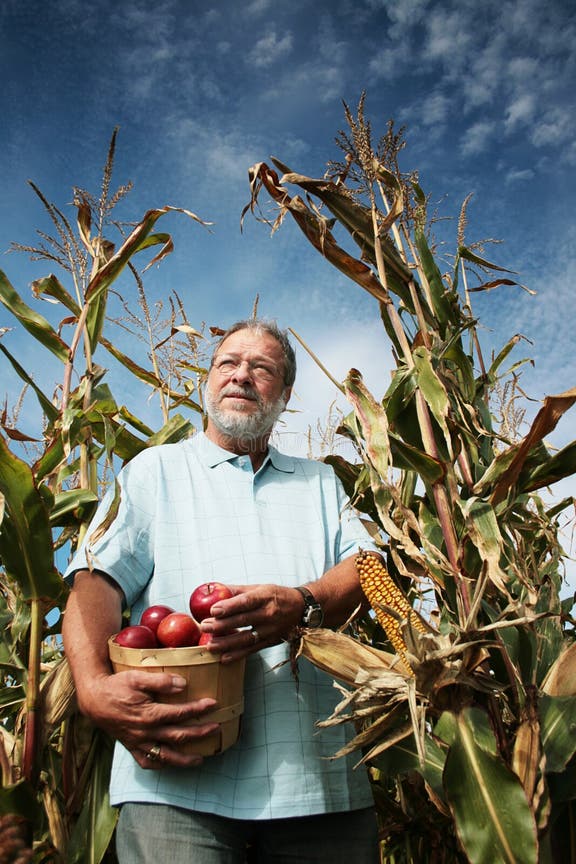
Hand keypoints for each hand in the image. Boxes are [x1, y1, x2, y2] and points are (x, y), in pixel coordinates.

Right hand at [76, 668, 219, 768]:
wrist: (94, 700)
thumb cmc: (117, 686)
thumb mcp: (137, 677)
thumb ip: (161, 681)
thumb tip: (183, 684)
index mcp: (149, 714)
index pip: (180, 714)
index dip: (198, 709)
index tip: (213, 704)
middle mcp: (146, 732)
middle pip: (178, 736)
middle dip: (200, 733)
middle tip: (216, 729)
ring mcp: (139, 742)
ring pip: (165, 756)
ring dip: (185, 759)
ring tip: (201, 759)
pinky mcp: (131, 747)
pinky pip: (148, 762)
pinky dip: (161, 764)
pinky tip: (171, 763)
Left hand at [199, 583, 303, 661]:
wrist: (301, 608)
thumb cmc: (276, 595)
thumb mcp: (260, 588)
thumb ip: (237, 590)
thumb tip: (215, 589)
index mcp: (265, 597)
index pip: (246, 602)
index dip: (229, 606)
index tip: (213, 610)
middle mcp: (269, 614)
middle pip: (243, 620)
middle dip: (222, 625)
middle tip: (204, 626)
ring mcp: (270, 630)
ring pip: (246, 638)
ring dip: (227, 643)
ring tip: (210, 645)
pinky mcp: (270, 642)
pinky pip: (252, 650)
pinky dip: (237, 655)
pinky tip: (224, 658)